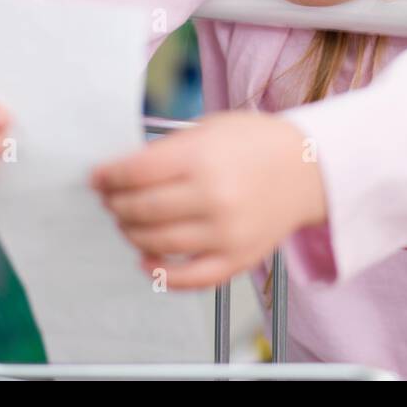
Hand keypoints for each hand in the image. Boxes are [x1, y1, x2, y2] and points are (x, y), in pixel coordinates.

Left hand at [91, 111, 326, 289]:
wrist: (309, 168)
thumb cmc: (257, 143)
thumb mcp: (210, 128)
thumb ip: (168, 150)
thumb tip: (123, 172)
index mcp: (203, 158)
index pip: (136, 173)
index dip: (108, 176)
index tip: (97, 177)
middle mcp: (213, 197)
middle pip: (141, 209)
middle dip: (116, 204)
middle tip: (110, 199)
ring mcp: (226, 232)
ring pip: (157, 243)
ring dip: (132, 233)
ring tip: (128, 222)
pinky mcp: (237, 258)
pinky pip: (189, 277)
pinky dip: (161, 274)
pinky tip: (147, 260)